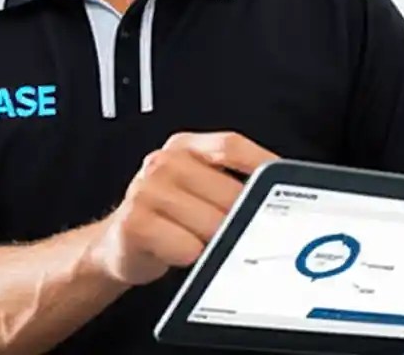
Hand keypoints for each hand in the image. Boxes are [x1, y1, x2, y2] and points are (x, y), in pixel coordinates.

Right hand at [91, 132, 278, 285]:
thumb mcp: (196, 192)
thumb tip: (277, 198)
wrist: (118, 245)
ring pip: (212, 223)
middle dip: (242, 220)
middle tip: (244, 236)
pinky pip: (186, 246)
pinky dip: (192, 257)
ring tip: (203, 245)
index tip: (286, 184)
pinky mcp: (134, 223)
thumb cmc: (167, 220)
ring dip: (215, 244)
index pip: (231, 146)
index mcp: (183, 148)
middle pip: (229, 192)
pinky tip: (180, 253)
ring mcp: (145, 191)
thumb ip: (229, 185)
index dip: (262, 163)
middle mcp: (163, 163)